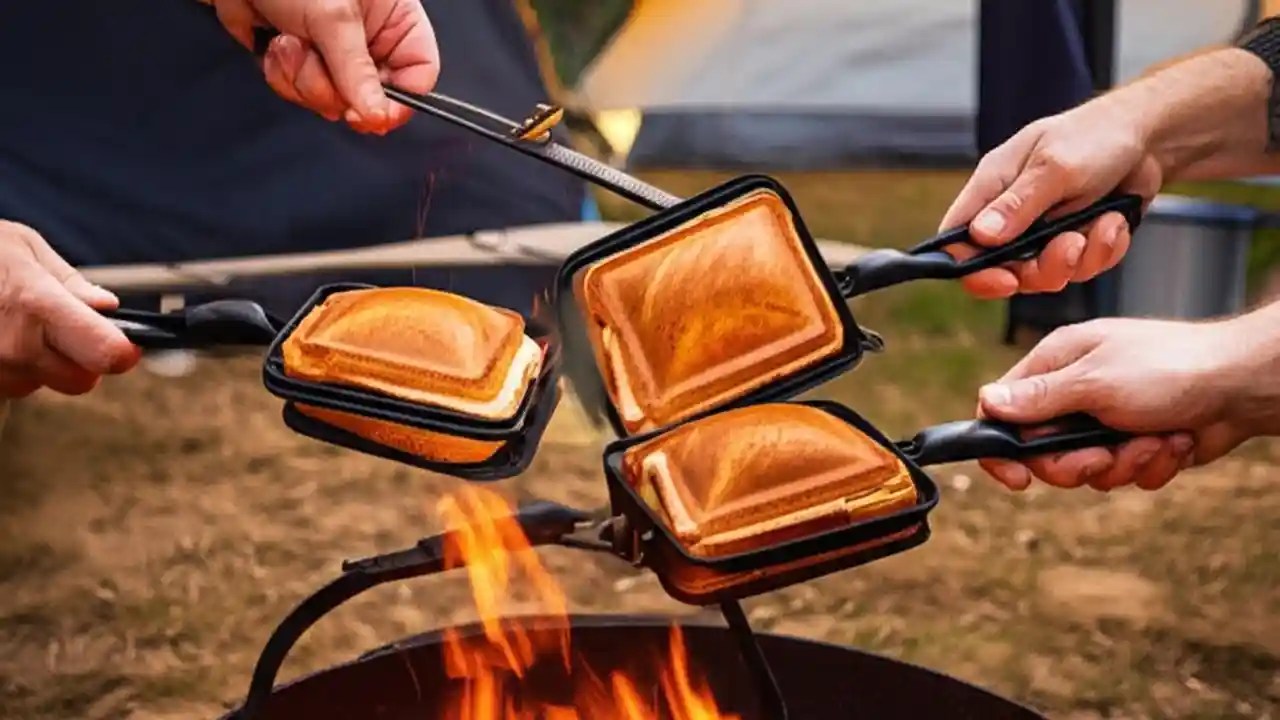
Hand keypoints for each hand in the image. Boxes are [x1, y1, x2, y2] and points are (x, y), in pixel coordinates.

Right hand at [0, 221, 140, 397]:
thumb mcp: (23, 248)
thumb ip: (70, 283)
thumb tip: (106, 307)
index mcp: (37, 306)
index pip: (105, 353)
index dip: (122, 352)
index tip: (125, 345)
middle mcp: (15, 346)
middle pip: (81, 381)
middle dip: (82, 360)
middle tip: (64, 330)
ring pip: (42, 385)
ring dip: (40, 363)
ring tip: (11, 323)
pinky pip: (9, 387)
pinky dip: (9, 369)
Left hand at [212, 0, 439, 133]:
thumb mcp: (334, 18)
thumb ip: (357, 72)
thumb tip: (378, 117)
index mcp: (396, 21)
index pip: (419, 76)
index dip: (400, 103)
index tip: (372, 117)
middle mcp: (370, 41)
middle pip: (372, 97)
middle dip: (337, 89)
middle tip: (318, 65)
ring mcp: (335, 54)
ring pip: (332, 100)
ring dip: (304, 79)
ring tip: (290, 41)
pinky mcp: (302, 63)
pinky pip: (301, 93)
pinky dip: (284, 74)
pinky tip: (276, 43)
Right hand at [940, 95, 1163, 298]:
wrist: (1148, 137)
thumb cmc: (1095, 136)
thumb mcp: (1055, 167)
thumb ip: (1018, 203)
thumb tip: (979, 235)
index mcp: (993, 189)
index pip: (958, 239)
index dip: (970, 268)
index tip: (1004, 280)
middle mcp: (1013, 215)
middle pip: (1005, 268)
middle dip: (1043, 267)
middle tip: (1071, 245)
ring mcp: (1044, 232)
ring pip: (1048, 274)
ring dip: (1082, 256)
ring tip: (1104, 223)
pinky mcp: (1075, 241)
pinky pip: (1083, 268)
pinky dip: (1104, 249)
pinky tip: (1114, 220)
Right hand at [974, 316, 1272, 491]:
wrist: (1243, 385)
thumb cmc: (1171, 367)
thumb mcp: (1095, 381)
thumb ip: (1039, 398)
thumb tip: (986, 402)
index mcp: (1056, 365)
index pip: (1003, 410)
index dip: (1002, 448)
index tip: (1017, 477)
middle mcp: (1075, 392)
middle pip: (1042, 452)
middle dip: (1076, 463)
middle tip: (1101, 456)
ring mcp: (1106, 420)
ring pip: (1086, 469)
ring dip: (1123, 463)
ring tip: (1152, 440)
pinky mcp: (1136, 443)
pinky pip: (1124, 474)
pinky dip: (1150, 465)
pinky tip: (1172, 442)